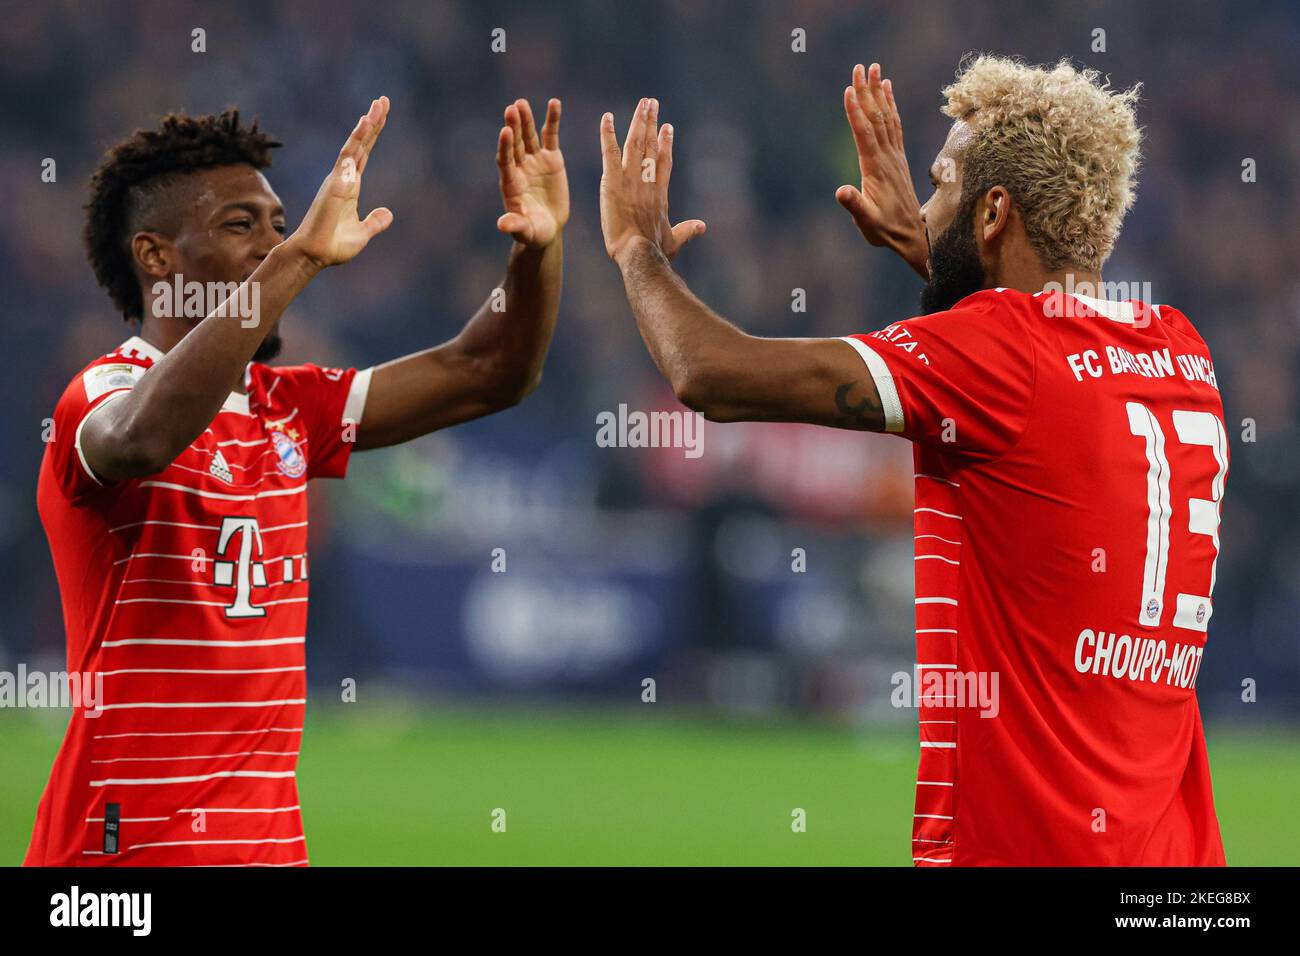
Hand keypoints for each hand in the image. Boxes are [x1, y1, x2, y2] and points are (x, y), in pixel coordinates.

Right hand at [289, 97, 393, 270]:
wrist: (316, 255)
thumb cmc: (333, 244)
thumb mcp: (362, 232)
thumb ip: (375, 222)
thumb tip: (388, 213)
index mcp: (350, 185)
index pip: (364, 153)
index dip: (373, 133)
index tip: (381, 113)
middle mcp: (343, 178)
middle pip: (360, 144)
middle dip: (372, 122)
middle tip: (382, 100)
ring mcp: (337, 180)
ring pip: (353, 147)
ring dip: (365, 127)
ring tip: (376, 108)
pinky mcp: (334, 187)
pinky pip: (346, 162)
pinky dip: (355, 144)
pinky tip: (364, 128)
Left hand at [497, 98, 567, 247]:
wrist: (547, 228)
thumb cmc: (533, 232)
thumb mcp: (526, 231)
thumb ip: (515, 226)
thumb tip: (502, 225)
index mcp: (511, 183)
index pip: (505, 161)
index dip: (505, 147)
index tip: (505, 131)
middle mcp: (520, 168)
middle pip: (515, 144)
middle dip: (514, 127)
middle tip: (512, 108)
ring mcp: (534, 161)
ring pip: (529, 136)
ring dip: (526, 119)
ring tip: (522, 103)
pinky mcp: (551, 158)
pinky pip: (550, 136)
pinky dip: (552, 120)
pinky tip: (554, 103)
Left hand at [599, 98, 705, 264]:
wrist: (639, 252)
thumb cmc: (656, 251)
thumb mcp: (674, 240)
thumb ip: (687, 230)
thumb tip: (702, 226)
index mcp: (660, 193)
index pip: (664, 161)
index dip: (665, 143)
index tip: (667, 127)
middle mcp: (647, 180)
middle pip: (651, 145)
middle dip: (651, 122)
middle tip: (651, 103)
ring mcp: (631, 179)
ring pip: (635, 143)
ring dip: (638, 121)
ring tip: (642, 103)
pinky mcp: (613, 181)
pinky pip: (610, 152)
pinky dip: (608, 134)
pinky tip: (606, 117)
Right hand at [837, 64, 927, 276]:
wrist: (911, 233)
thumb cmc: (884, 229)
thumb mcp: (866, 222)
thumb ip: (854, 205)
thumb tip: (841, 191)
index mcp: (876, 167)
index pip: (865, 133)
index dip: (856, 111)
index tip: (850, 89)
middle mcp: (887, 156)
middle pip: (877, 117)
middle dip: (868, 91)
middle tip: (861, 67)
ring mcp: (894, 155)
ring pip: (887, 117)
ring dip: (879, 92)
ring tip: (874, 70)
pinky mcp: (897, 156)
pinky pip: (894, 124)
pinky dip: (890, 105)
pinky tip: (887, 91)